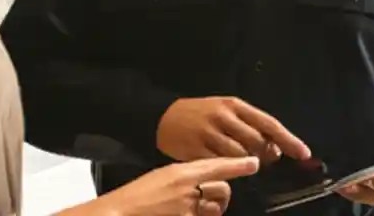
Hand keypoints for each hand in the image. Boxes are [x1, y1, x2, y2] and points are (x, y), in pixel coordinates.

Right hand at [83, 156, 260, 215]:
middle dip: (222, 195)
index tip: (253, 163)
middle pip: (222, 190)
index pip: (217, 165)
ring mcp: (188, 209)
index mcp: (181, 172)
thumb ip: (184, 177)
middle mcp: (188, 189)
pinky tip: (183, 213)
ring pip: (215, 208)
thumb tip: (201, 180)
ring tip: (192, 209)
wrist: (120, 213)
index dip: (238, 165)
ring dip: (211, 209)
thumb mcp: (161, 177)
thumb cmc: (136, 196)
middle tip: (212, 199)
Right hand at [157, 97, 310, 163]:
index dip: (288, 139)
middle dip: (265, 155)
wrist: (162, 116)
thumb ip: (250, 126)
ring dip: (247, 164)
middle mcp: (224, 117)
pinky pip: (220, 165)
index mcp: (234, 105)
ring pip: (240, 156)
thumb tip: (275, 148)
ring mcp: (209, 134)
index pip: (269, 123)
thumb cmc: (200, 114)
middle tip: (264, 159)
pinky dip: (228, 170)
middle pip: (257, 142)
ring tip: (243, 163)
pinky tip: (226, 168)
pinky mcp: (195, 149)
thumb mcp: (225, 110)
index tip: (303, 153)